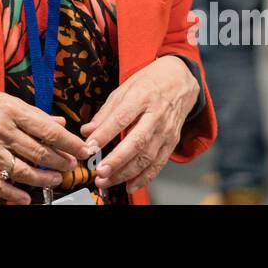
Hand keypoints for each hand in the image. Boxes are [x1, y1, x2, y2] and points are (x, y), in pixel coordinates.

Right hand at [0, 76, 92, 203]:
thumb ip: (33, 114)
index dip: (70, 143)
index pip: (48, 130)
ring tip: (56, 180)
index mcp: (11, 109)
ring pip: (22, 169)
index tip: (84, 150)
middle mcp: (2, 129)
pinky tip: (26, 198)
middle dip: (61, 162)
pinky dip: (13, 193)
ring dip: (43, 178)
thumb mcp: (5, 99)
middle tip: (73, 167)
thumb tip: (60, 124)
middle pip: (39, 152)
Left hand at [82, 54, 198, 193]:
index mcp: (142, 96)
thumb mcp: (124, 88)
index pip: (121, 118)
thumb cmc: (148, 83)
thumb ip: (106, 112)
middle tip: (99, 172)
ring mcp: (166, 130)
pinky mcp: (172, 142)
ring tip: (107, 181)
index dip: (104, 134)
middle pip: (137, 141)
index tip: (89, 147)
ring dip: (126, 173)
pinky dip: (144, 178)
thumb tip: (86, 131)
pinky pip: (159, 164)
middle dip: (117, 160)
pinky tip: (129, 185)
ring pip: (147, 157)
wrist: (180, 81)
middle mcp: (156, 115)